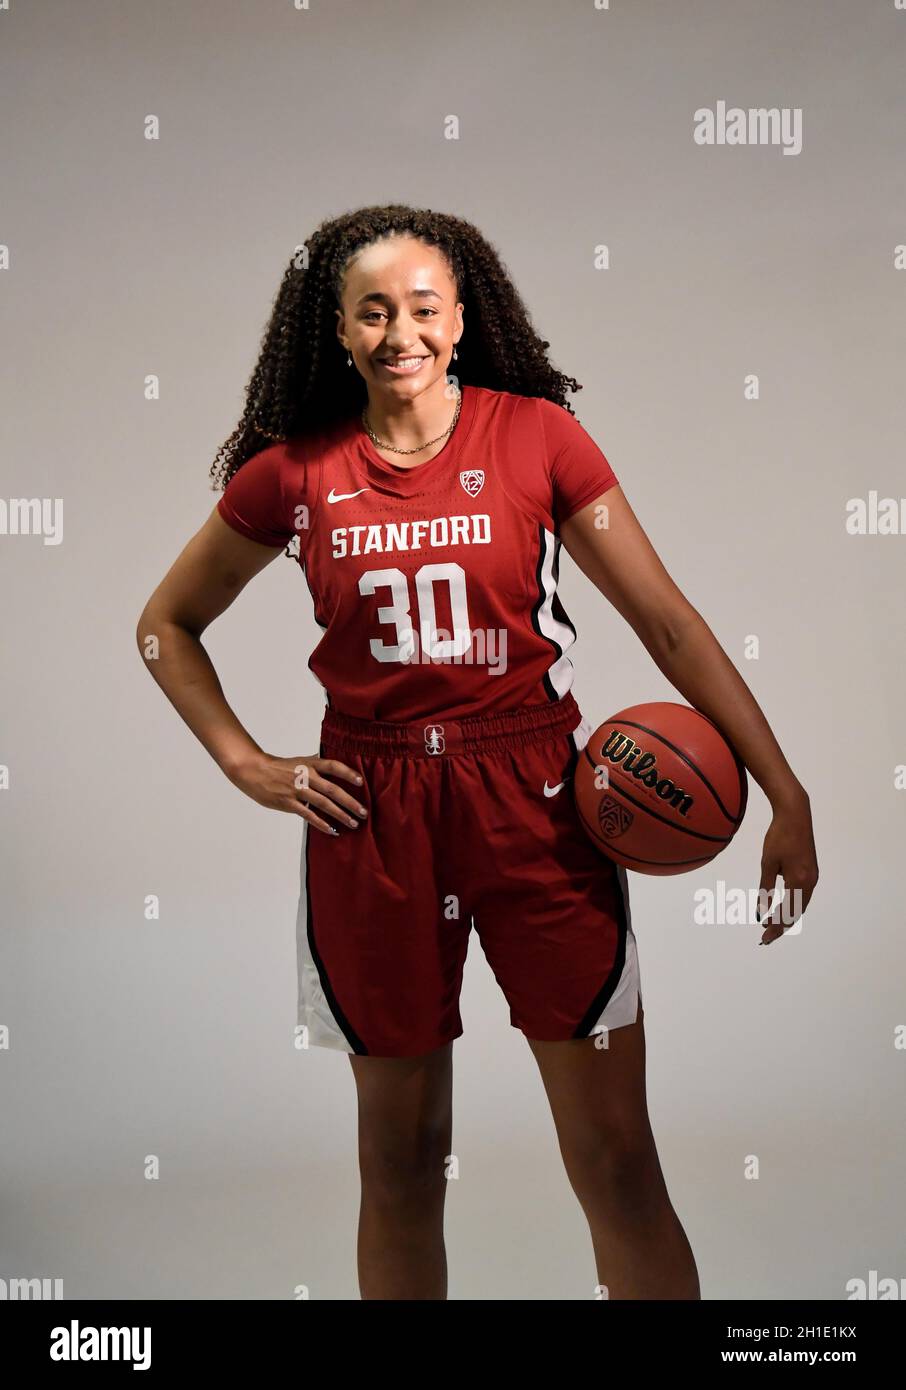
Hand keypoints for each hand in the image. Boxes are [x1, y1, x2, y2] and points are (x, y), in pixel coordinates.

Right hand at [228, 752, 367, 834]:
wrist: (254, 771)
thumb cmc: (279, 767)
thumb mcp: (299, 761)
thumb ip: (316, 763)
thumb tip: (332, 761)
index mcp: (309, 763)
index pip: (333, 766)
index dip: (348, 773)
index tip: (361, 782)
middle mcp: (305, 776)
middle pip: (332, 789)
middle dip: (350, 802)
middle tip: (364, 812)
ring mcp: (297, 790)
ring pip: (323, 804)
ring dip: (340, 814)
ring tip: (353, 823)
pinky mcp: (288, 803)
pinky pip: (308, 815)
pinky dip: (321, 823)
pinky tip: (332, 830)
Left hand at [757, 789, 817, 942]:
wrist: (795, 815)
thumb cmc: (779, 837)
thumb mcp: (768, 863)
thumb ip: (765, 889)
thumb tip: (760, 911)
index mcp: (799, 881)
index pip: (786, 912)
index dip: (775, 926)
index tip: (763, 937)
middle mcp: (810, 882)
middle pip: (796, 912)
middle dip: (781, 926)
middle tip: (765, 937)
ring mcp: (812, 877)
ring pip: (800, 905)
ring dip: (786, 916)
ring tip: (770, 925)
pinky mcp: (811, 872)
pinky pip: (802, 896)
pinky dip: (792, 905)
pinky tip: (781, 908)